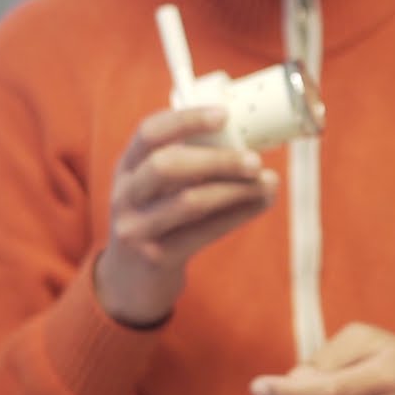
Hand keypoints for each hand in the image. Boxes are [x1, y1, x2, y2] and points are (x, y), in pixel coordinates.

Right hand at [95, 105, 277, 326]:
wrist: (131, 279)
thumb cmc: (160, 218)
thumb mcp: (159, 187)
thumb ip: (190, 162)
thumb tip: (251, 140)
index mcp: (128, 165)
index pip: (149, 132)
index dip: (187, 119)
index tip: (225, 115)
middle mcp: (126, 193)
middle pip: (166, 166)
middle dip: (217, 160)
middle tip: (255, 159)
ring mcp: (136, 228)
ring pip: (189, 202)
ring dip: (236, 190)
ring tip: (268, 182)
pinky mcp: (156, 257)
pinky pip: (203, 232)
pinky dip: (239, 214)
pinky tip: (262, 203)